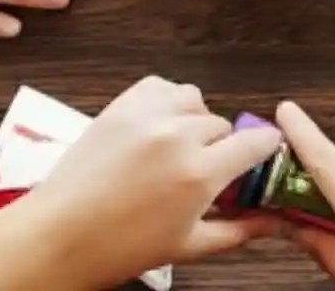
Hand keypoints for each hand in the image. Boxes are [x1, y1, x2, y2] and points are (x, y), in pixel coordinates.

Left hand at [27, 76, 284, 288]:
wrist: (58, 237)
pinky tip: (160, 125)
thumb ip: (240, 229)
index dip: (267, 148)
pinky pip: (161, 86)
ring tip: (180, 145)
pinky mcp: (121, 107)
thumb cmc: (120, 248)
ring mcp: (148, 116)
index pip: (256, 142)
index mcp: (200, 173)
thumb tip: (276, 222)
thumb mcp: (190, 245)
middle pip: (224, 125)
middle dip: (222, 147)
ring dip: (196, 119)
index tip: (264, 155)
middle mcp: (179, 136)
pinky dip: (167, 100)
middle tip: (205, 170)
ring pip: (195, 100)